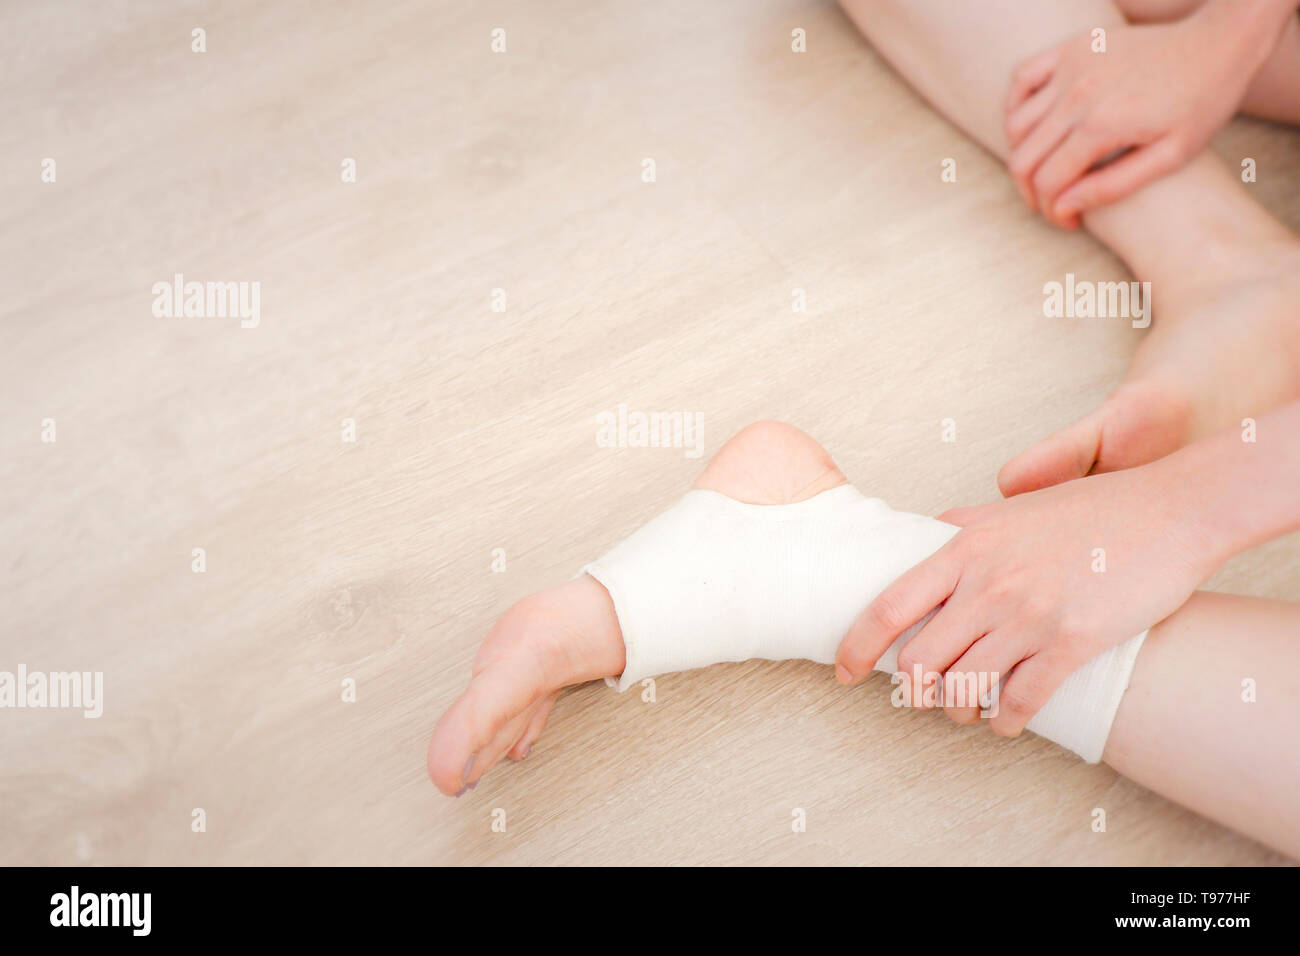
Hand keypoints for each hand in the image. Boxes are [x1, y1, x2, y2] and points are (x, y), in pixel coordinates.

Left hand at [834, 464, 1218, 736]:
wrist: (1172, 510)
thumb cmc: (1091, 510)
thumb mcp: (1013, 507)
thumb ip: (964, 526)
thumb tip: (925, 536)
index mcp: (966, 546)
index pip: (889, 605)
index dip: (856, 646)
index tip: (845, 670)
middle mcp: (990, 583)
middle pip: (919, 661)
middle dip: (911, 690)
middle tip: (920, 695)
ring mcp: (1031, 615)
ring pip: (964, 688)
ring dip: (956, 709)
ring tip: (965, 708)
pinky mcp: (1073, 643)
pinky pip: (1020, 702)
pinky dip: (1005, 721)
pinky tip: (1006, 719)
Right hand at [1004, 9, 1278, 226]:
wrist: (1219, 43)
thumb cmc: (1201, 103)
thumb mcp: (1171, 157)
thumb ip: (1113, 186)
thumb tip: (1065, 207)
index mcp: (1102, 125)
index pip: (1048, 182)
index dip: (1051, 212)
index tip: (1068, 221)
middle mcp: (1078, 96)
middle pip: (1023, 159)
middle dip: (1031, 193)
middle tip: (1051, 204)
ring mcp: (1071, 68)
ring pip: (1016, 125)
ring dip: (1022, 155)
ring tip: (1045, 169)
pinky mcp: (1071, 48)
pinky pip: (1021, 78)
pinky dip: (1016, 106)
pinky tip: (1033, 125)